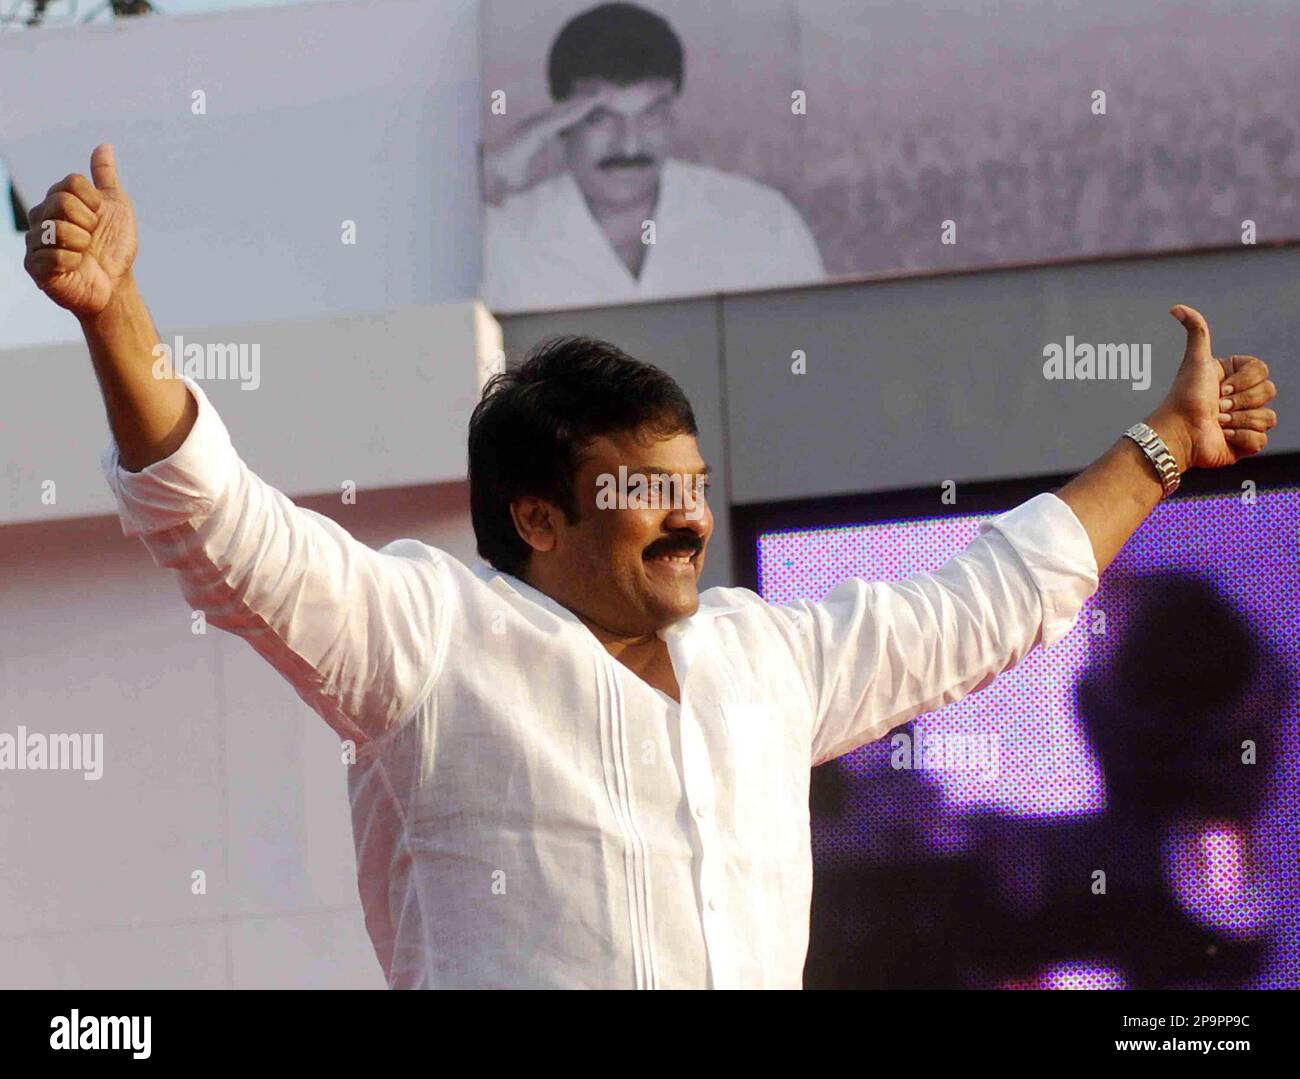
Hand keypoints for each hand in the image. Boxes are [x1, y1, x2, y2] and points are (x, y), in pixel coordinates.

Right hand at [24, 143, 136, 317]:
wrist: (116, 284)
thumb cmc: (114, 247)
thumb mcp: (117, 208)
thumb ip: (106, 178)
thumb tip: (105, 146)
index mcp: (56, 200)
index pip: (71, 183)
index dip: (94, 202)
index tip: (99, 218)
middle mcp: (40, 217)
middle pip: (62, 202)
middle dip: (89, 222)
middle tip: (92, 238)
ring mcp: (35, 242)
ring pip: (59, 229)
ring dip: (83, 244)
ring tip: (84, 254)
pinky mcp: (35, 267)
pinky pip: (53, 256)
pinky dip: (73, 262)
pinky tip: (76, 267)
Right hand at [482, 89, 614, 203]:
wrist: (491, 172)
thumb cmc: (505, 175)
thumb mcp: (528, 176)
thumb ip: (538, 174)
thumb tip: (548, 182)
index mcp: (537, 134)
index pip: (561, 123)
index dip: (576, 116)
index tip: (592, 112)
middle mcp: (537, 125)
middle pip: (565, 113)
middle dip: (582, 106)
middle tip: (600, 98)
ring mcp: (536, 125)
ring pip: (564, 112)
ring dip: (581, 105)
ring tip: (599, 97)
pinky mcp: (537, 129)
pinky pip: (560, 119)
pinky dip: (574, 112)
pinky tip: (587, 106)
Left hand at [1147, 304, 1276, 471]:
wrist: (1179, 433)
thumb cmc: (1185, 397)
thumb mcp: (1195, 360)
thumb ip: (1196, 331)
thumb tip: (1176, 307)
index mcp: (1234, 378)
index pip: (1263, 371)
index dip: (1243, 380)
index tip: (1219, 387)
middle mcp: (1241, 398)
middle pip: (1269, 391)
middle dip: (1240, 401)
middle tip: (1217, 407)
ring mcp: (1245, 422)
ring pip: (1269, 417)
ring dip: (1240, 421)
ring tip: (1218, 423)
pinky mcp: (1245, 444)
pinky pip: (1261, 440)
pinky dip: (1242, 439)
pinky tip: (1223, 437)